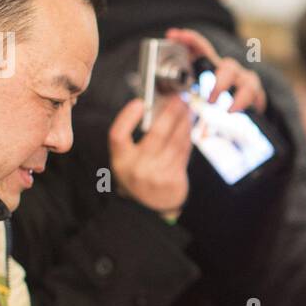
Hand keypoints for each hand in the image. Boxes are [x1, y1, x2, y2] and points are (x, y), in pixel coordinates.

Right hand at [108, 96, 191, 217]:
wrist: (151, 206)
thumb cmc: (140, 173)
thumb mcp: (127, 158)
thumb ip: (134, 137)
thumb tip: (156, 106)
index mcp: (120, 160)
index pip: (117, 136)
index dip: (127, 118)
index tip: (139, 102)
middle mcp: (136, 168)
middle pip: (155, 134)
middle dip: (170, 112)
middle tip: (178, 98)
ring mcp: (156, 175)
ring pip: (174, 141)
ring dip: (183, 121)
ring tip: (186, 108)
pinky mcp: (173, 179)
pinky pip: (183, 151)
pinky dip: (187, 135)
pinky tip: (188, 124)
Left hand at [164, 28, 265, 113]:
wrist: (244, 118)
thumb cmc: (217, 103)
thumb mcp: (198, 94)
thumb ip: (183, 92)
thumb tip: (160, 98)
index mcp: (213, 67)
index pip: (202, 48)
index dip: (189, 39)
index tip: (174, 34)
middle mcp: (231, 72)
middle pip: (228, 67)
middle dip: (219, 82)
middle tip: (209, 98)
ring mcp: (245, 81)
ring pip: (245, 80)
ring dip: (232, 93)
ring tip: (220, 106)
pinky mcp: (257, 94)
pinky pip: (254, 94)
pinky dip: (243, 102)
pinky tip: (233, 110)